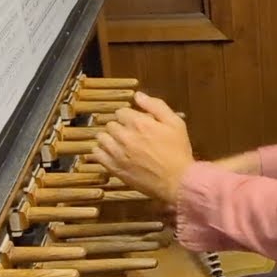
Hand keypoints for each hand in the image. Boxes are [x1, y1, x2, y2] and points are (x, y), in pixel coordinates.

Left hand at [90, 92, 194, 206]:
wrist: (178, 181)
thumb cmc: (178, 151)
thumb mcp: (175, 122)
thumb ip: (156, 105)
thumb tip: (137, 95)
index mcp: (139, 123)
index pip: (121, 111)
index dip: (128, 116)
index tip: (135, 122)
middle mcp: (125, 136)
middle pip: (110, 124)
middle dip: (119, 126)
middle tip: (129, 134)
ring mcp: (117, 153)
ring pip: (101, 137)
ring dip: (108, 138)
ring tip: (119, 143)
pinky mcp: (114, 168)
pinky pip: (97, 154)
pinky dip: (101, 151)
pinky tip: (110, 153)